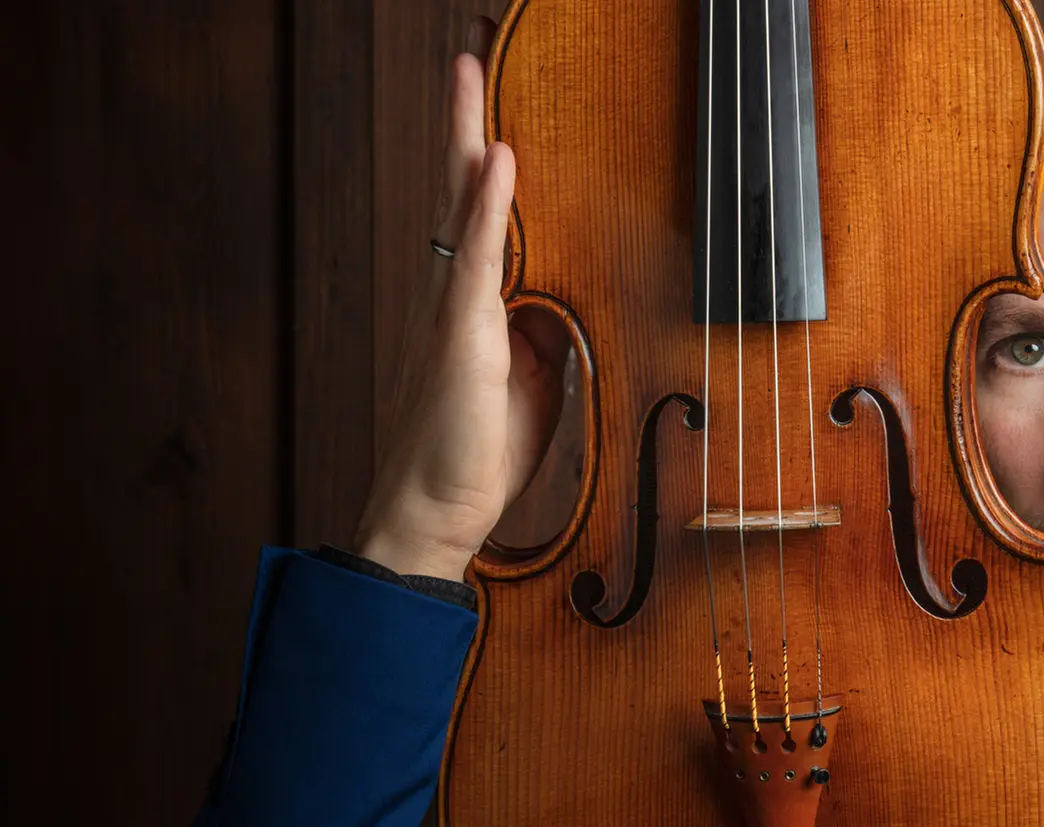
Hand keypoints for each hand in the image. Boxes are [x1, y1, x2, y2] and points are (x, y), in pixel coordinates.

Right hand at [353, 16, 567, 580]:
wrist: (440, 511)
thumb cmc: (482, 454)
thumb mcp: (539, 385)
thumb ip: (549, 337)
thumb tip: (562, 306)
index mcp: (482, 307)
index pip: (487, 217)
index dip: (493, 160)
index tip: (497, 104)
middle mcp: (461, 297)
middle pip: (463, 191)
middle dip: (465, 121)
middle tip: (462, 56)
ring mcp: (457, 313)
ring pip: (462, 210)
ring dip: (468, 138)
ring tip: (466, 73)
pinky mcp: (462, 339)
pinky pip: (475, 261)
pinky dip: (487, 208)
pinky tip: (497, 160)